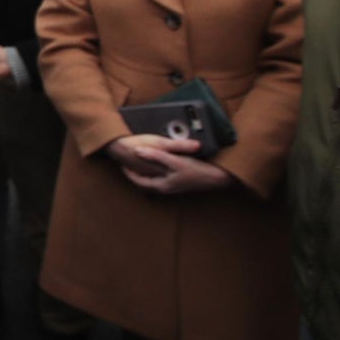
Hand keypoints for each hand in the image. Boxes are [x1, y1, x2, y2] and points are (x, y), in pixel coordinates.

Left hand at [109, 135, 234, 192]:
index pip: (138, 181)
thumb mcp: (175, 161)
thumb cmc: (197, 170)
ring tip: (138, 162)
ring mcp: (174, 186)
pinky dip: (156, 171)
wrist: (218, 178)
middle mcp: (166, 188)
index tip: (120, 163)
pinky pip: (162, 177)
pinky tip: (158, 163)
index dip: (128, 172)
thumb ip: (156, 156)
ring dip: (145, 172)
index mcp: (162, 185)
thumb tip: (136, 151)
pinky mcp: (180, 182)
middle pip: (144, 181)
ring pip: (153, 180)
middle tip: (126, 162)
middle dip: (135, 173)